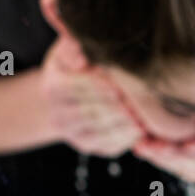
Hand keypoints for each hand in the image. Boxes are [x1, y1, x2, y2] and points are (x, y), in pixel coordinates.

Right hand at [39, 36, 148, 157]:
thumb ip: (72, 47)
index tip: (118, 85)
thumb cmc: (72, 65)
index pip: (76, 88)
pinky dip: (125, 141)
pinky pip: (107, 148)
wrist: (63, 96)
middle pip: (89, 113)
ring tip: (141, 120)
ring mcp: (72, 135)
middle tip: (136, 105)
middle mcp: (58, 115)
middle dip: (114, 109)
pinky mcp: (87, 146)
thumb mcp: (67, 50)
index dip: (98, 87)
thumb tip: (80, 59)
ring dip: (122, 127)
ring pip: (99, 133)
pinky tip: (140, 131)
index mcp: (53, 87)